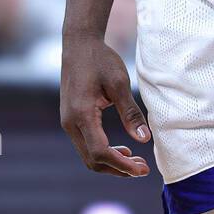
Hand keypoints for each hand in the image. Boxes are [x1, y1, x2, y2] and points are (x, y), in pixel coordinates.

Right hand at [60, 34, 151, 177]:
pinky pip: (86, 145)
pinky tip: (122, 149)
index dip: (122, 165)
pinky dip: (104, 152)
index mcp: (81, 114)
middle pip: (93, 160)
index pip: (100, 152)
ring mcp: (68, 122)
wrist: (78, 44)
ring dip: (112, 163)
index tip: (142, 169)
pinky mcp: (71, 120)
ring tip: (136, 160)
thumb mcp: (119, 83)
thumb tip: (145, 139)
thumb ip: (130, 113)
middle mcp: (70, 123)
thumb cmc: (100, 60)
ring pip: (88, 156)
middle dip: (118, 169)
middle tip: (143, 168)